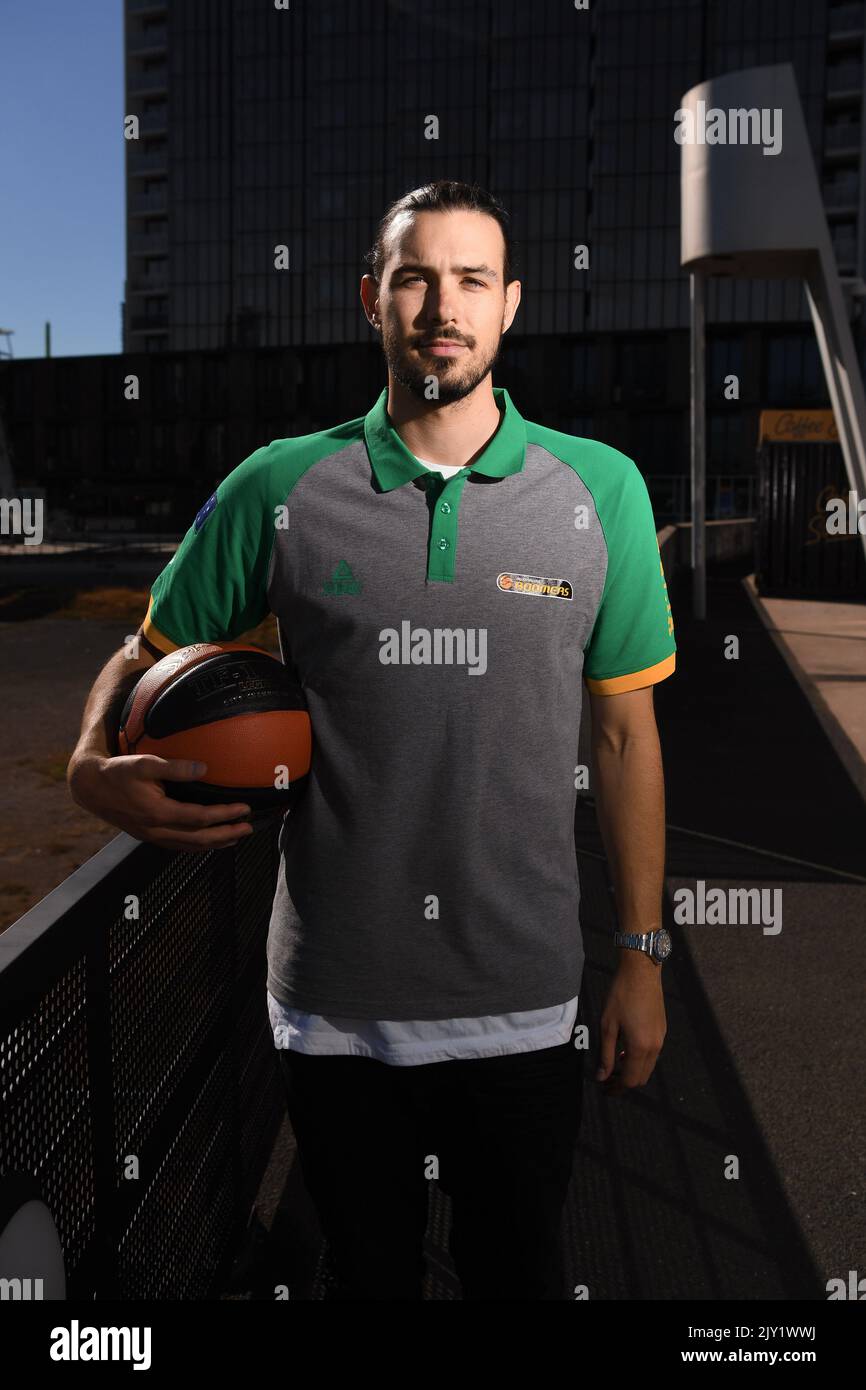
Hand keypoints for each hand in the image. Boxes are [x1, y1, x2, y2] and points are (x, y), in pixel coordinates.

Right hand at [68, 753, 254, 852]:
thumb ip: (175, 767)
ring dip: (215, 843)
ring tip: (236, 837)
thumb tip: (203, 769)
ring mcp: (152, 836)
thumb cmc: (118, 772)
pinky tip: (209, 841)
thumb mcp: (145, 763)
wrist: (91, 787)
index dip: (225, 815)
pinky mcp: (148, 836)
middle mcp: (157, 829)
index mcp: (158, 812)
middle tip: (248, 828)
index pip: (200, 818)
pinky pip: (179, 846)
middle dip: (227, 834)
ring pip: (190, 846)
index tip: (244, 809)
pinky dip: (198, 845)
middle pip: (199, 838)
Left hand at [596, 951, 666, 1094]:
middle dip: (624, 1083)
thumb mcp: (608, 1025)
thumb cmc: (620, 996)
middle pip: (641, 1078)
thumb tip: (601, 1076)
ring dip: (632, 1071)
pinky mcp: (662, 1030)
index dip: (616, 1088)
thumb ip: (606, 1054)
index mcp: (640, 1048)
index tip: (603, 1089)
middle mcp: (655, 1047)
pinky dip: (640, 1059)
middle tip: (606, 1079)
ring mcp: (661, 1039)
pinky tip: (626, 1049)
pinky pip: (652, 1055)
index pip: (630, 1080)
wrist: (642, 972)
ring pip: (648, 1067)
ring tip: (614, 1064)